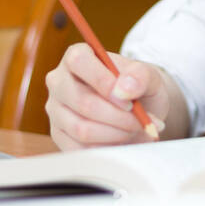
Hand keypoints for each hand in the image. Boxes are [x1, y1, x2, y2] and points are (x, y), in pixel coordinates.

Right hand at [45, 43, 171, 150]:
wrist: (139, 109)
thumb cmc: (138, 87)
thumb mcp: (148, 75)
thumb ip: (140, 76)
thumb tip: (123, 89)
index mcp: (76, 57)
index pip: (79, 62)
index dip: (104, 82)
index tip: (130, 101)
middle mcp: (59, 81)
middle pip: (83, 102)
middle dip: (118, 117)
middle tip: (141, 122)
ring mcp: (56, 110)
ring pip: (82, 129)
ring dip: (116, 134)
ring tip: (136, 130)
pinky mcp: (59, 135)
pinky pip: (80, 149)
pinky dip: (107, 148)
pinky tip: (123, 141)